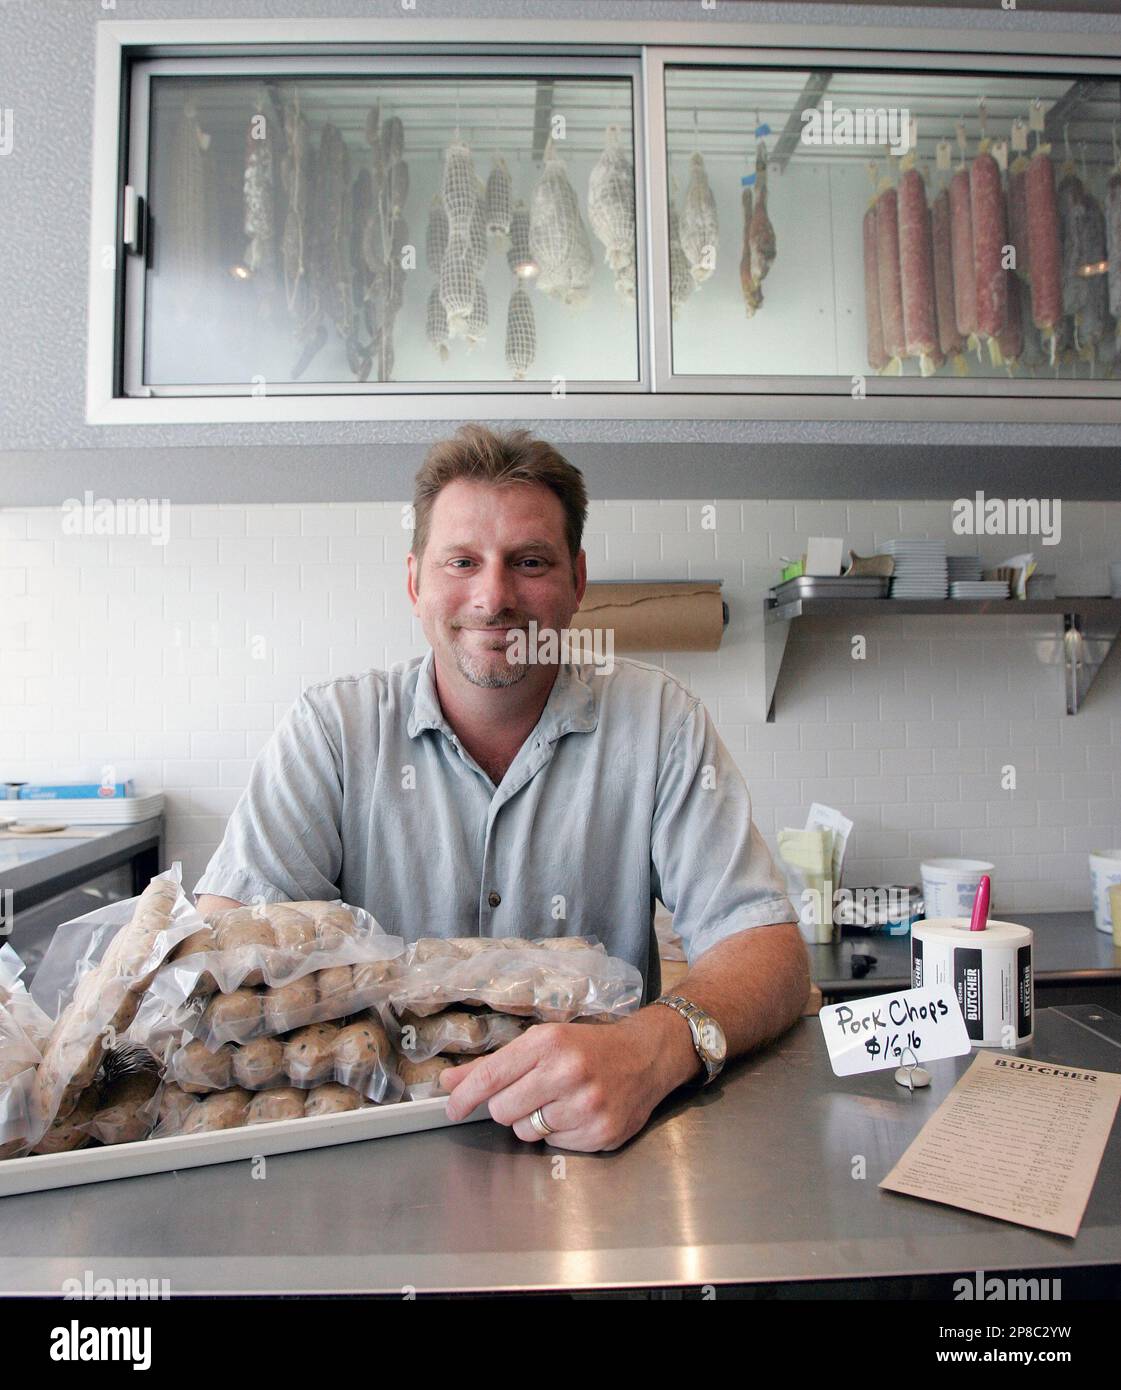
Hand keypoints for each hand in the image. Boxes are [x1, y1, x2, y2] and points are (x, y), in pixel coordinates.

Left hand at [440, 1012, 697, 1152]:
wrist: (645, 1056)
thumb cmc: (588, 1047)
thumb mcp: (542, 1042)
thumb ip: (493, 1065)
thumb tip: (449, 1082)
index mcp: (548, 1043)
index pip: (491, 1077)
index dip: (464, 1097)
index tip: (453, 1108)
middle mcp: (567, 1072)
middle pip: (503, 1110)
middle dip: (507, 1107)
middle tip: (527, 1095)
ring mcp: (586, 1105)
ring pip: (526, 1131)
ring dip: (533, 1121)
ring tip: (557, 1101)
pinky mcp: (600, 1132)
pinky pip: (554, 1144)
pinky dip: (558, 1133)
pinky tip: (575, 1113)